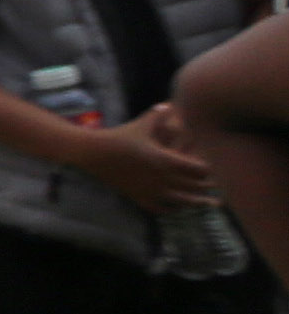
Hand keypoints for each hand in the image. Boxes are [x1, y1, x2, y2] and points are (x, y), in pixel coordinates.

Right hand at [72, 117, 217, 211]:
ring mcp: (151, 190)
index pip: (199, 169)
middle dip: (208, 186)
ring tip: (210, 203)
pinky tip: (178, 208)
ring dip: (198, 202)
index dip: (209, 169)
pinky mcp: (139, 198)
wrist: (94, 154)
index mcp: (166, 160)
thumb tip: (170, 104)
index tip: (216, 168)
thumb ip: (159, 115)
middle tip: (219, 185)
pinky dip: (173, 209)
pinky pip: (161, 209)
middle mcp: (162, 178)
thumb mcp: (141, 125)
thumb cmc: (119, 137)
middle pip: (195, 187)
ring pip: (182, 202)